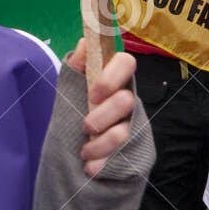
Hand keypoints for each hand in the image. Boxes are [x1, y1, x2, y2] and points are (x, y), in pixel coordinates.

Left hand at [63, 41, 137, 178]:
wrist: (76, 157)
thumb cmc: (76, 116)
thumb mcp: (71, 91)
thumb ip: (77, 68)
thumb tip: (84, 42)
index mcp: (114, 80)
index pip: (126, 63)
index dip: (111, 77)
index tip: (93, 94)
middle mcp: (128, 101)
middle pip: (126, 100)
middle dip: (102, 116)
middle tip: (85, 127)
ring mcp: (134, 126)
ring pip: (124, 132)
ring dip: (99, 145)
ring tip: (84, 153)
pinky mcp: (136, 151)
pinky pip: (124, 158)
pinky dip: (103, 165)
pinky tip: (91, 167)